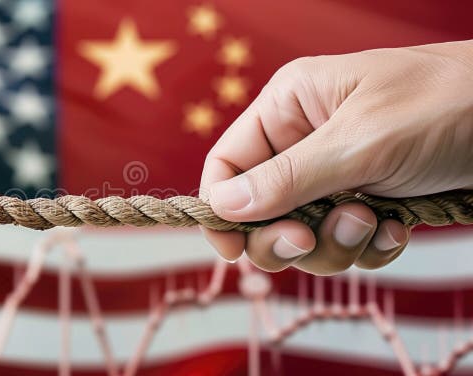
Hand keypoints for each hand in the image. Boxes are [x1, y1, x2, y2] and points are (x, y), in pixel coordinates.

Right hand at [200, 40, 472, 274]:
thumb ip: (287, 179)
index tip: (232, 250)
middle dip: (286, 234)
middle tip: (310, 238)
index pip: (228, 163)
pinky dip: (368, 248)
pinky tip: (397, 229)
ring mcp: (339, 173)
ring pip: (302, 233)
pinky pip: (344, 242)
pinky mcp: (371, 200)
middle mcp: (306, 141)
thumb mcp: (361, 143)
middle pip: (259, 210)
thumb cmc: (449, 106)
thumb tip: (222, 206)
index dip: (222, 209)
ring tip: (374, 222)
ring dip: (334, 243)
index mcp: (291, 106)